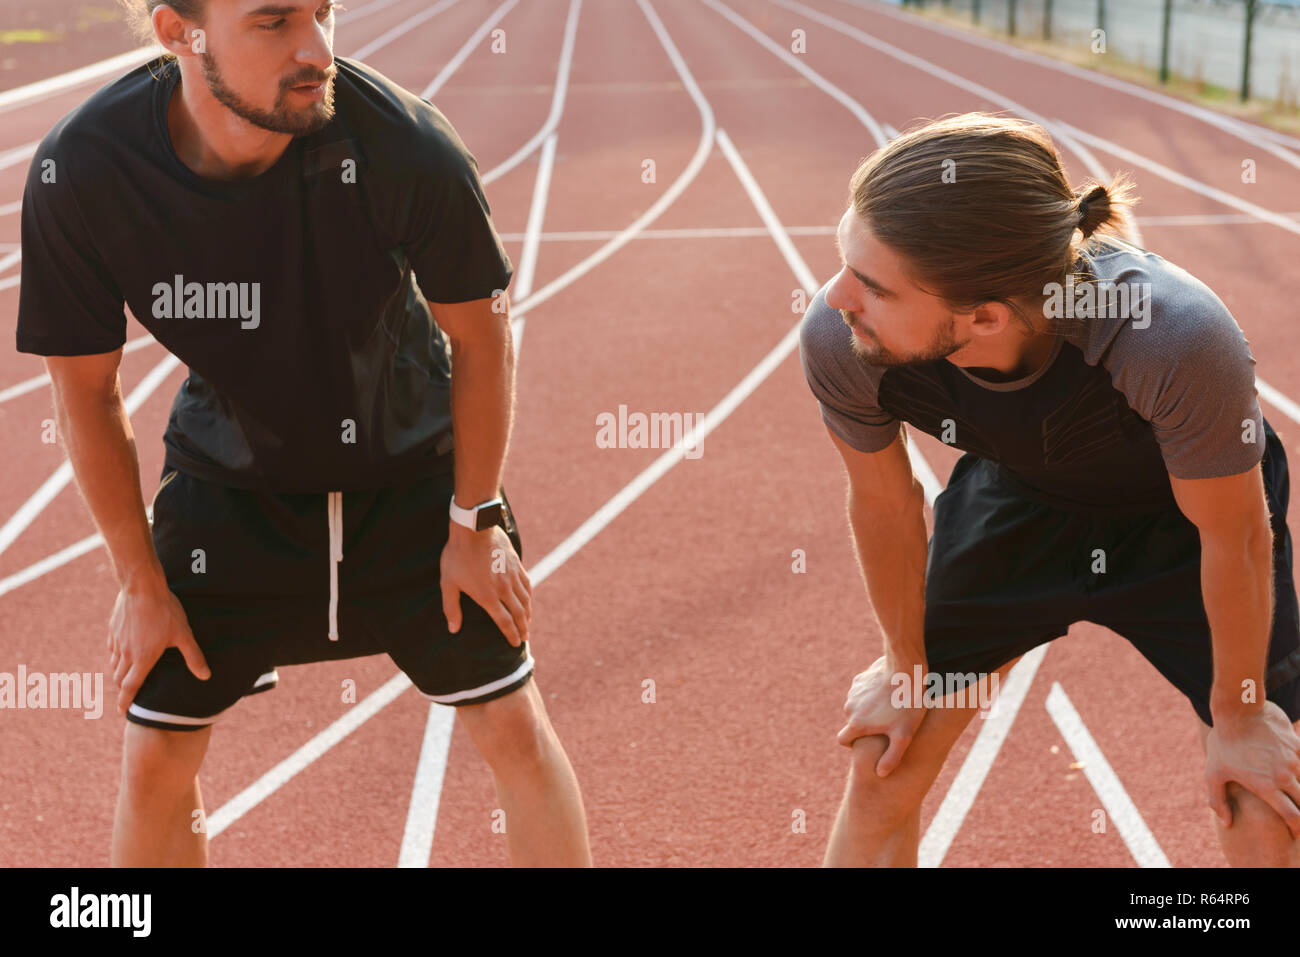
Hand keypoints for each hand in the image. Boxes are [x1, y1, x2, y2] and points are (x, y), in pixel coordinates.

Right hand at [108, 576, 209, 715]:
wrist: (141, 587)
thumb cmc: (165, 611)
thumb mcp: (183, 634)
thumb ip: (193, 657)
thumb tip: (205, 676)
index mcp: (142, 659)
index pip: (130, 688)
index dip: (126, 703)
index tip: (124, 713)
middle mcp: (125, 653)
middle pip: (119, 679)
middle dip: (123, 690)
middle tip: (128, 696)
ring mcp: (117, 641)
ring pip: (113, 664)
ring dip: (119, 674)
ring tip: (127, 677)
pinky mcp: (113, 629)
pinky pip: (112, 649)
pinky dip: (116, 657)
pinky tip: (123, 653)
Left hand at [440, 523, 531, 645]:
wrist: (473, 529)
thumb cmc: (457, 556)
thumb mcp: (448, 583)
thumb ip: (451, 608)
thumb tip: (453, 629)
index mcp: (487, 596)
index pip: (504, 622)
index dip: (511, 635)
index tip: (515, 644)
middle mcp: (504, 589)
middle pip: (518, 614)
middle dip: (522, 629)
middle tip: (525, 638)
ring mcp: (512, 575)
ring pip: (525, 600)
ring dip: (528, 614)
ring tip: (527, 623)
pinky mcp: (516, 564)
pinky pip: (527, 584)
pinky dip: (529, 596)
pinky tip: (528, 600)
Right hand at [838, 655, 925, 776]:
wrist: (905, 670)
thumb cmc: (907, 705)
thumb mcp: (904, 736)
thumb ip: (891, 757)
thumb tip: (880, 774)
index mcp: (857, 724)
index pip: (843, 740)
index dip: (852, 743)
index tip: (866, 741)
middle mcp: (850, 708)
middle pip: (851, 722)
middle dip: (863, 724)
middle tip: (885, 723)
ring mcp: (853, 692)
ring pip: (856, 706)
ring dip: (866, 709)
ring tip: (888, 707)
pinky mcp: (860, 679)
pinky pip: (860, 692)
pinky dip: (869, 695)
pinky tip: (886, 693)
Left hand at [1205, 700, 1299, 836]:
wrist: (1238, 711)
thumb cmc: (1223, 743)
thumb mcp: (1213, 773)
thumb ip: (1218, 801)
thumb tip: (1226, 823)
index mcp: (1267, 788)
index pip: (1293, 817)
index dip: (1296, 829)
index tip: (1294, 832)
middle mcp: (1285, 776)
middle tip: (1295, 815)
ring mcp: (1293, 760)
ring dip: (1299, 788)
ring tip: (1291, 790)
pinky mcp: (1297, 745)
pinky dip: (1298, 768)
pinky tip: (1289, 767)